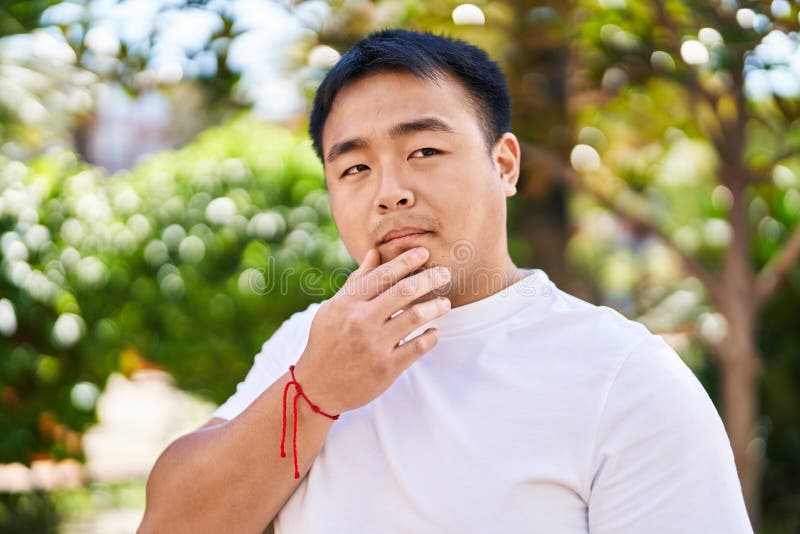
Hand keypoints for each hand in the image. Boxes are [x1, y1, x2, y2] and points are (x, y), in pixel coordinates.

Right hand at [293, 247, 450, 413]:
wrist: (317, 387)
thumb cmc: (326, 342)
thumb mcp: (334, 308)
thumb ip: (357, 281)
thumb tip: (375, 253)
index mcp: (348, 303)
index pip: (383, 274)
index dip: (406, 260)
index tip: (424, 252)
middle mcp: (361, 320)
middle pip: (405, 291)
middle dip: (430, 278)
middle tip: (445, 274)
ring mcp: (374, 344)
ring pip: (415, 316)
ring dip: (435, 307)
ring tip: (445, 303)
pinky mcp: (386, 367)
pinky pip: (417, 347)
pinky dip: (431, 337)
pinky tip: (434, 332)